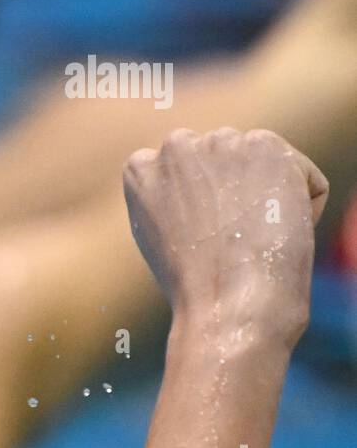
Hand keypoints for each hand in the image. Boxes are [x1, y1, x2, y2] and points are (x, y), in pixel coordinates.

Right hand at [123, 127, 327, 345]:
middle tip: (232, 243)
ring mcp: (221, 142)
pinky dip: (306, 208)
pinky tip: (276, 236)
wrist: (226, 305)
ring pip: (264, 168)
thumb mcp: (163, 240)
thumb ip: (177, 201)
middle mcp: (176, 146)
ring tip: (253, 242)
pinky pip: (306, 179)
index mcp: (140, 170)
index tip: (203, 242)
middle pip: (225, 164)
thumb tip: (212, 191)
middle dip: (235, 195)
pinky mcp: (265, 145)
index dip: (201, 211)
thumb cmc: (196, 293)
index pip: (183, 173)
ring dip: (268, 200)